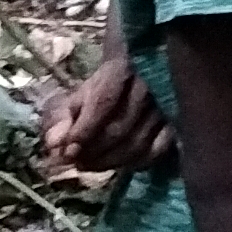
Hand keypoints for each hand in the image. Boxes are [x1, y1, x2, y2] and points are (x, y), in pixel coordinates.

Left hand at [43, 54, 172, 171]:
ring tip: (89, 164)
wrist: (149, 66)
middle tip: (75, 161)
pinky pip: (158, 149)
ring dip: (109, 161)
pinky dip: (137, 163)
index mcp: (123, 67)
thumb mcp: (84, 90)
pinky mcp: (177, 121)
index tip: (67, 150)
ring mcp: (167, 103)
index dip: (84, 130)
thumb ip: (65, 116)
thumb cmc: (111, 81)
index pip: (104, 102)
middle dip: (93, 150)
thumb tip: (54, 145)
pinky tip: (120, 165)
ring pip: (137, 142)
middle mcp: (150, 83)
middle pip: (120, 127)